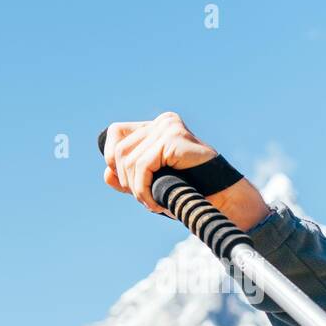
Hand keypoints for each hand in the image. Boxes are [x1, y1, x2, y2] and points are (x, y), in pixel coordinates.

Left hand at [102, 111, 268, 230]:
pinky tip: (156, 203)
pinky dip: (143, 190)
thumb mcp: (149, 184)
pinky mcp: (174, 137)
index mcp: (155, 127)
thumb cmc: (187, 190)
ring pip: (127, 160)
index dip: (111, 158)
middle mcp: (162, 122)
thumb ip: (127, 177)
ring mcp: (169, 126)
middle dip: (126, 181)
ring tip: (153, 202)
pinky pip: (142, 166)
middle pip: (118, 151)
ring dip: (136, 189)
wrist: (218, 198)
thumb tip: (107, 173)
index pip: (114, 132)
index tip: (127, 182)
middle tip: (145, 198)